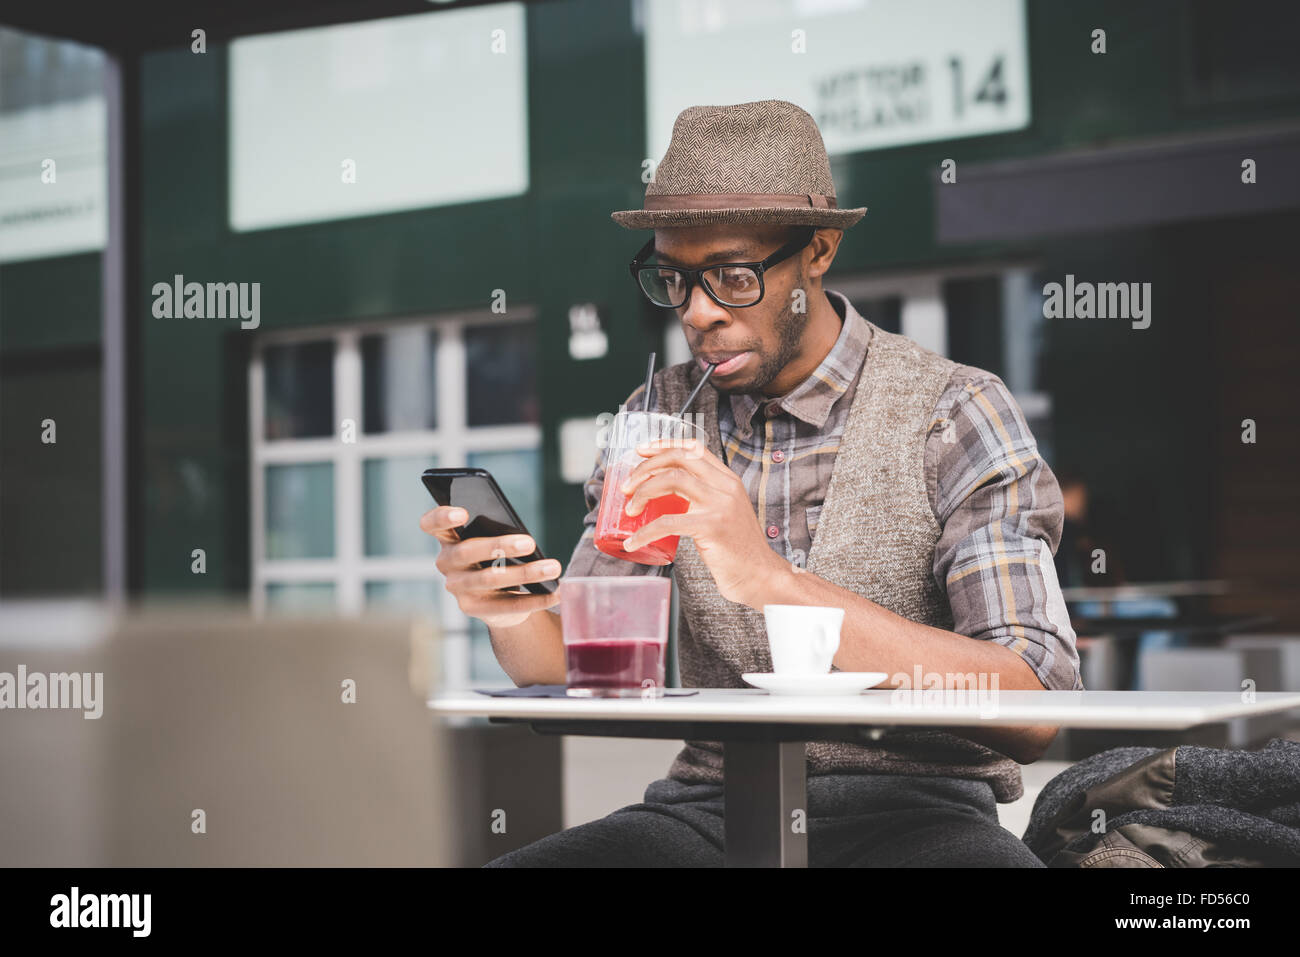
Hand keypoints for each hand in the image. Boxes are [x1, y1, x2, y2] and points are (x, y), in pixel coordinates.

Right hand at [420, 506, 560, 627]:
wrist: (497, 597)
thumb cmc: (496, 556)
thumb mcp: (493, 540)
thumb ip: (496, 532)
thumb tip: (522, 537)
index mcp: (447, 538)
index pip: (431, 525)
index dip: (442, 518)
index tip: (463, 512)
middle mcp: (446, 563)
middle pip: (467, 552)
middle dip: (499, 546)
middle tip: (530, 542)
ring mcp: (458, 588)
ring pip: (490, 579)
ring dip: (525, 573)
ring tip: (553, 568)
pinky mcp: (474, 609)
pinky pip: (507, 605)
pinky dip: (535, 599)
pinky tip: (556, 592)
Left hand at [619, 437, 785, 605]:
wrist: (761, 577)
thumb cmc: (738, 551)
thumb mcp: (725, 514)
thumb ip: (705, 500)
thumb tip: (668, 497)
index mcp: (728, 480)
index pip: (693, 448)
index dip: (663, 445)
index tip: (641, 451)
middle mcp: (726, 486)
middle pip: (679, 458)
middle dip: (645, 467)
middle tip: (626, 486)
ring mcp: (720, 504)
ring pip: (671, 480)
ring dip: (642, 492)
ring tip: (630, 510)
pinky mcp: (712, 527)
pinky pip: (668, 522)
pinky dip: (645, 532)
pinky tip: (633, 542)